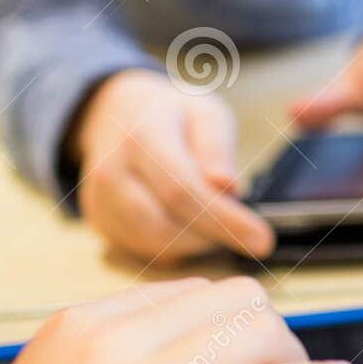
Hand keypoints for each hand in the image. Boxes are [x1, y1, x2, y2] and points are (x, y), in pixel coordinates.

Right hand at [71, 70, 274, 262]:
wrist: (117, 114)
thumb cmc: (174, 116)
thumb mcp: (206, 114)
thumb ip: (216, 148)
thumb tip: (227, 187)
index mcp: (142, 136)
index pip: (182, 190)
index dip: (225, 221)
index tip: (264, 241)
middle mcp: (111, 170)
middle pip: (165, 225)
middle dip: (214, 235)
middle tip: (244, 228)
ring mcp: (98, 199)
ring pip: (155, 244)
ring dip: (196, 243)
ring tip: (216, 219)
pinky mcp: (99, 220)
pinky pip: (144, 249)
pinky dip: (176, 245)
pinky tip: (191, 225)